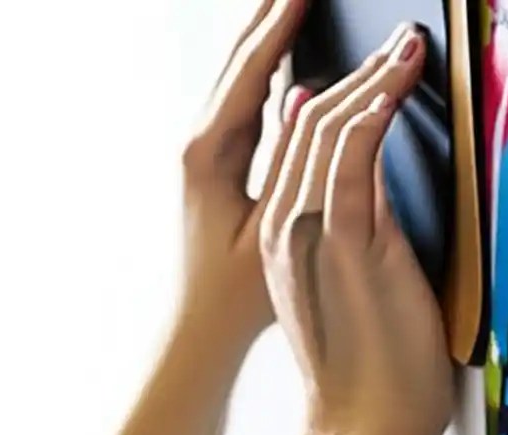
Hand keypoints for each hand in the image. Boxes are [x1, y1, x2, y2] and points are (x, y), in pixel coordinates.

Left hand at [176, 0, 310, 348]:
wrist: (201, 329)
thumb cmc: (237, 293)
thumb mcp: (273, 229)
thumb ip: (291, 164)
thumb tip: (306, 102)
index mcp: (211, 153)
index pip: (249, 72)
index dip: (278, 26)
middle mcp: (201, 144)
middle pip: (238, 61)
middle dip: (268, 16)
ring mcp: (207, 152)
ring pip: (240, 77)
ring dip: (266, 37)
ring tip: (290, 2)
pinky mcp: (220, 165)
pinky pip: (247, 100)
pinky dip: (266, 68)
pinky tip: (282, 59)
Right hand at [259, 24, 453, 434]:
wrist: (366, 431)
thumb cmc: (374, 372)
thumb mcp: (353, 294)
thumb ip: (351, 238)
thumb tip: (369, 191)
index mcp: (285, 238)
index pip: (302, 146)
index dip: (337, 97)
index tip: (371, 69)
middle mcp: (286, 225)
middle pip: (313, 124)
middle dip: (358, 71)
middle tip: (398, 42)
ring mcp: (310, 230)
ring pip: (330, 130)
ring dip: (373, 78)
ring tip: (408, 46)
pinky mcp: (346, 240)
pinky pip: (352, 159)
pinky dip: (373, 113)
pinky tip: (394, 84)